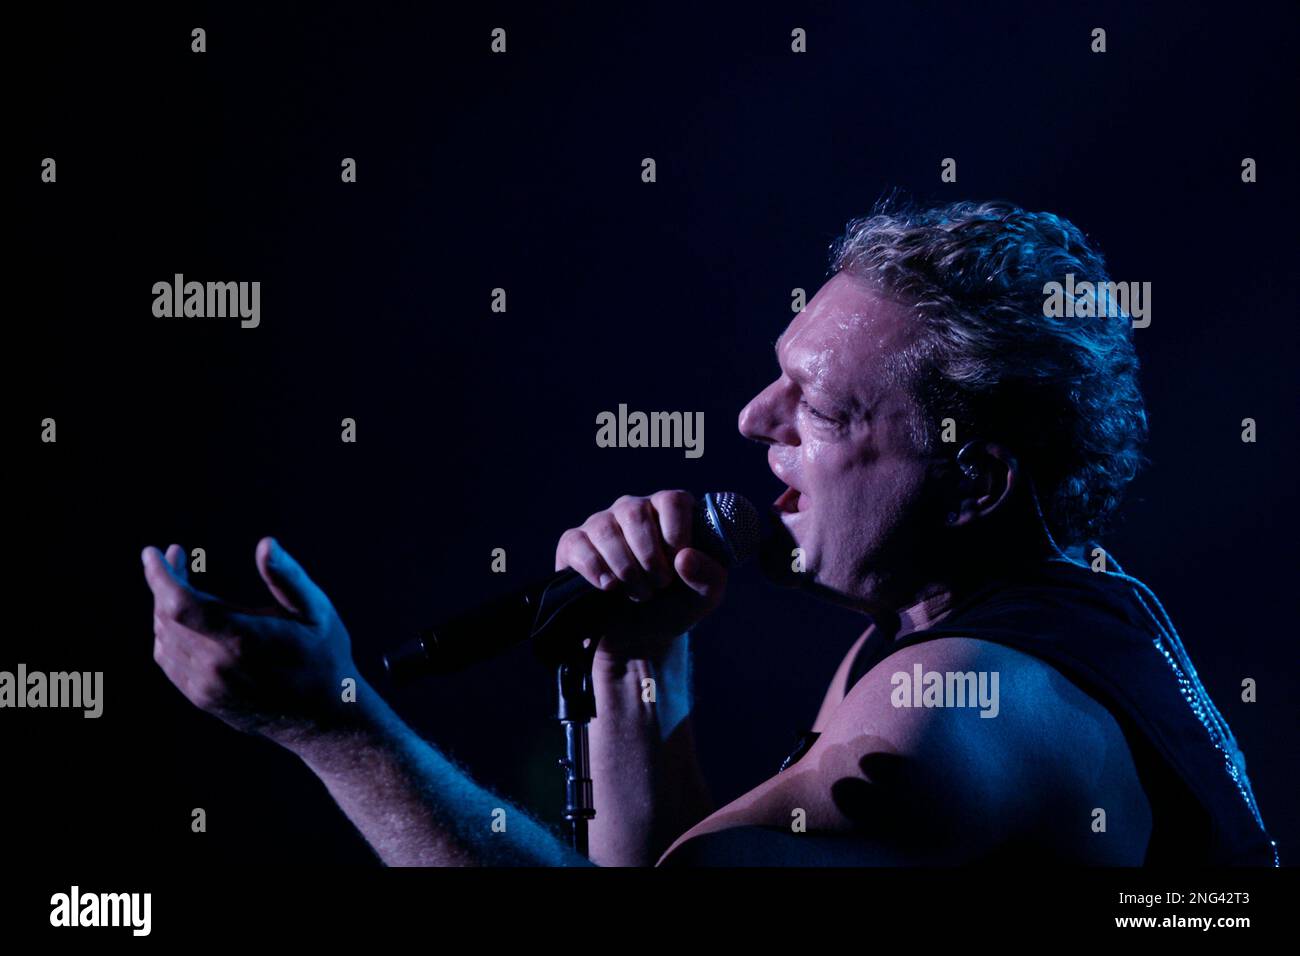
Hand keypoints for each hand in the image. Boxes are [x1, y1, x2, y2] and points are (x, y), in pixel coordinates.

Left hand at [142, 537, 359, 745]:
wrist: (324, 717)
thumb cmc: (325, 656)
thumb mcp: (316, 611)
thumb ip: (288, 577)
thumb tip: (266, 544)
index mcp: (242, 639)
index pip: (179, 604)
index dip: (160, 576)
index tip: (153, 552)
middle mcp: (217, 666)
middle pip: (167, 617)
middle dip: (164, 582)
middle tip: (177, 556)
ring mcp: (207, 687)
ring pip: (164, 639)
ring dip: (164, 607)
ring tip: (179, 584)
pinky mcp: (204, 699)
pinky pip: (169, 662)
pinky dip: (167, 634)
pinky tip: (184, 620)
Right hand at [554, 491, 727, 662]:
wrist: (638, 637)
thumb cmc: (674, 606)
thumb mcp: (703, 597)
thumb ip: (709, 577)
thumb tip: (685, 557)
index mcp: (668, 512)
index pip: (672, 501)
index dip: (676, 533)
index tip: (678, 565)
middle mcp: (633, 510)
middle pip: (636, 513)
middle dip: (650, 557)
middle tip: (659, 585)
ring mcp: (601, 524)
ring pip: (606, 530)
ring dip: (626, 568)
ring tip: (638, 593)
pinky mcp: (574, 544)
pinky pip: (579, 545)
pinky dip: (596, 570)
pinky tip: (609, 588)